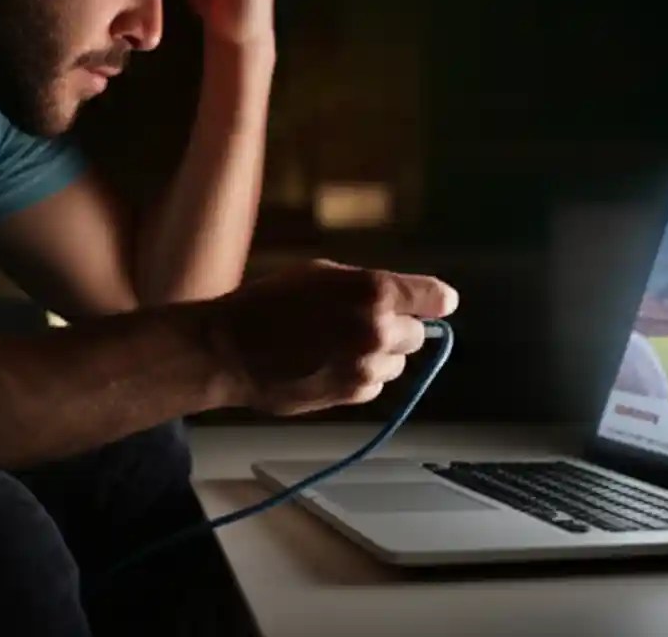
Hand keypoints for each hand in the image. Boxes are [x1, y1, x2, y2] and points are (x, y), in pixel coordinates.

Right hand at [207, 260, 458, 415]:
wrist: (230, 349)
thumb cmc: (270, 301)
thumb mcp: (321, 274)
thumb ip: (370, 285)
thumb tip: (411, 300)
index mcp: (375, 291)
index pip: (437, 299)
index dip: (433, 302)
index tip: (430, 305)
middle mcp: (380, 330)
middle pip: (417, 335)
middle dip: (396, 329)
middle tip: (358, 324)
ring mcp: (368, 366)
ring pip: (397, 363)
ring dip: (379, 356)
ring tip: (338, 347)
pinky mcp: (353, 394)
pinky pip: (375, 385)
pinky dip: (361, 378)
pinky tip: (328, 366)